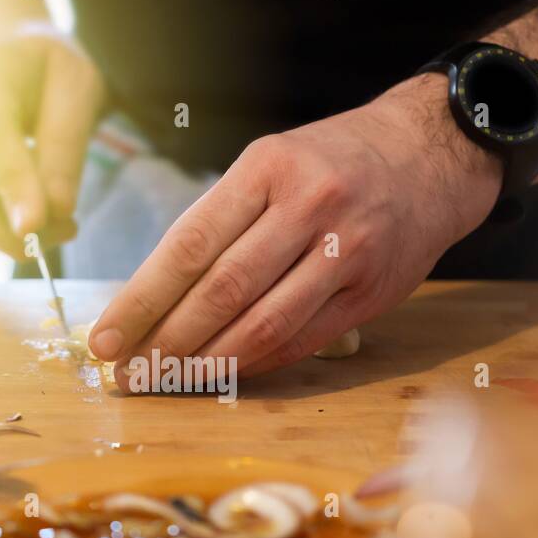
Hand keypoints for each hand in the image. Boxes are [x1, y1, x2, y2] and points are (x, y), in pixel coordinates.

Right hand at [0, 19, 105, 257]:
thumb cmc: (39, 67)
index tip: (35, 226)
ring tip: (51, 213)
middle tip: (66, 232)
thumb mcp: (75, 86)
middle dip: (13, 232)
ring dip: (7, 231)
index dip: (10, 182)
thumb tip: (56, 210)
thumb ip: (67, 145)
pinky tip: (11, 195)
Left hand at [89, 73, 501, 382]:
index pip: (189, 245)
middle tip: (127, 375)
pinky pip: (302, 339)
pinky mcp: (372, 291)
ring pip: (263, 323)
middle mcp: (309, 206)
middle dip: (165, 342)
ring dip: (207, 363)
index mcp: (268, 168)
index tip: (106, 339)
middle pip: (222, 290)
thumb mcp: (272, 163)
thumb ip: (221, 222)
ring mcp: (348, 250)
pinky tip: (222, 375)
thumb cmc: (331, 164)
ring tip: (167, 384)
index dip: (142, 300)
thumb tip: (153, 298)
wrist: (431, 154)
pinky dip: (256, 363)